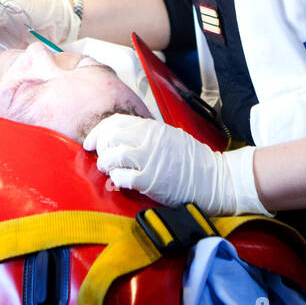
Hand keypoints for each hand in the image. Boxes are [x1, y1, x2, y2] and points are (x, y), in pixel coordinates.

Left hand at [83, 113, 271, 215]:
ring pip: (111, 157)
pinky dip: (117, 180)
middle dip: (99, 148)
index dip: (99, 132)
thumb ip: (146, 136)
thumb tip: (122, 140)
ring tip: (111, 171)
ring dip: (106, 165)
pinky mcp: (150, 181)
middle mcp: (148, 140)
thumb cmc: (193, 160)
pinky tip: (122, 182)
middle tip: (101, 158)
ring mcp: (149, 160)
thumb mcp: (170, 137)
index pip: (115, 122)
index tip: (91, 142)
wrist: (214, 179)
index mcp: (153, 128)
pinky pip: (121, 178)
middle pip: (109, 137)